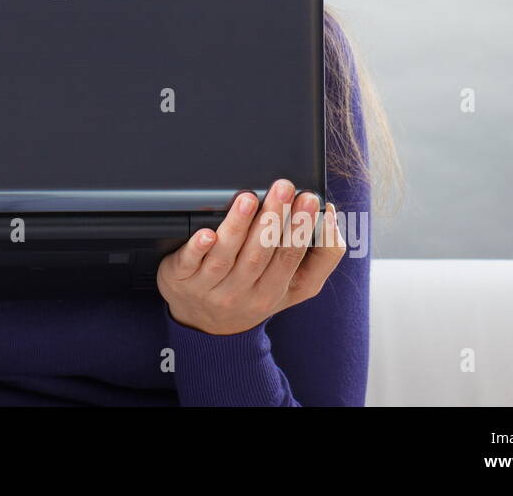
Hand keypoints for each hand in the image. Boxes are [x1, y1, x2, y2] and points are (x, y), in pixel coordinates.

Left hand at [157, 178, 346, 334]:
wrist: (204, 325)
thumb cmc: (253, 293)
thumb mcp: (293, 287)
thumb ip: (320, 258)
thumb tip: (331, 216)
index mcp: (276, 292)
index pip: (292, 260)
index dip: (303, 231)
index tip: (312, 201)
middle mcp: (244, 293)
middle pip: (261, 254)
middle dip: (275, 218)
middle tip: (285, 188)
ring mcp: (211, 288)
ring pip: (227, 256)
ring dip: (239, 226)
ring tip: (248, 198)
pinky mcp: (181, 280)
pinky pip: (190, 264)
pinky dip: (198, 249)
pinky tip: (206, 234)